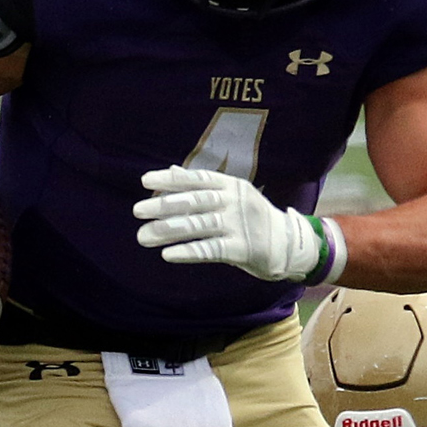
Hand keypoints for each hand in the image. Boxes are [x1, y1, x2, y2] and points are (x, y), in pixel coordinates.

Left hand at [133, 165, 320, 281]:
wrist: (288, 244)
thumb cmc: (251, 218)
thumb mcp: (231, 196)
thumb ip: (202, 185)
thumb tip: (172, 171)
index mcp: (231, 185)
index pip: (197, 179)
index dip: (171, 180)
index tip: (145, 181)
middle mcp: (235, 201)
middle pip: (195, 202)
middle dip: (163, 206)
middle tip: (137, 211)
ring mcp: (241, 225)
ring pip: (199, 226)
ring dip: (169, 231)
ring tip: (143, 236)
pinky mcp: (244, 249)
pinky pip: (212, 250)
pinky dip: (188, 252)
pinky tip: (168, 254)